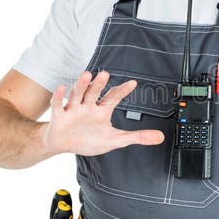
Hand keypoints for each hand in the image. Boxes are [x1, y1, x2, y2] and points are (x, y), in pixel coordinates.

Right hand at [43, 70, 164, 156]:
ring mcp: (74, 109)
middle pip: (95, 92)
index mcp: (102, 111)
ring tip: (87, 75)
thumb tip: (160, 137)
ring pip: (78, 94)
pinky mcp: (60, 115)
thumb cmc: (88, 139)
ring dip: (82, 85)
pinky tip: (61, 87)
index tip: (133, 83)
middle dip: (100, 83)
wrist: (64, 144)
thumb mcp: (115, 140)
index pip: (113, 97)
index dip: (122, 90)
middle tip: (106, 74)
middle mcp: (88, 106)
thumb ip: (137, 137)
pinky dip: (59, 96)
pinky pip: (58, 104)